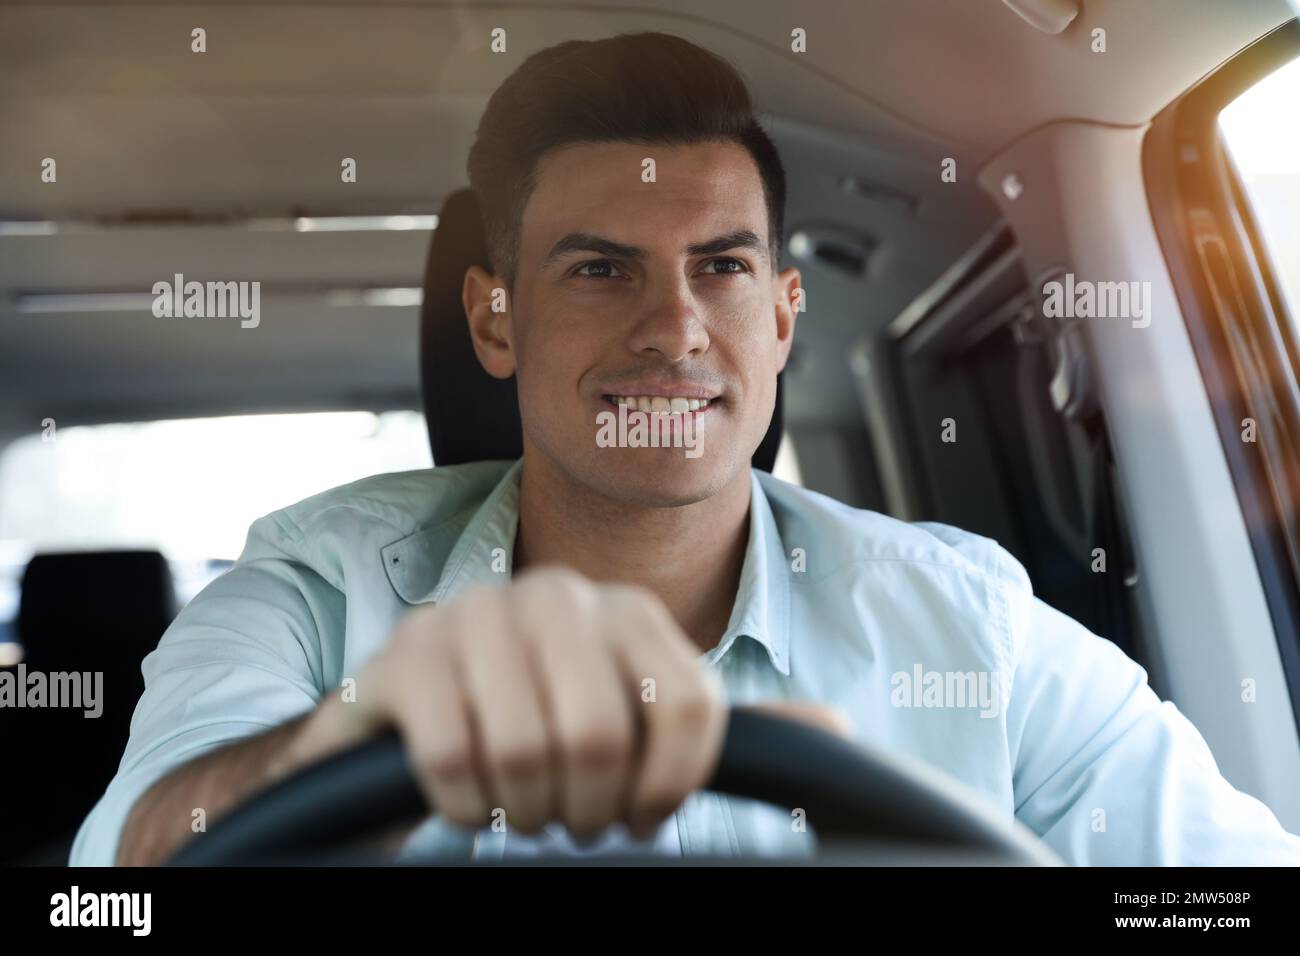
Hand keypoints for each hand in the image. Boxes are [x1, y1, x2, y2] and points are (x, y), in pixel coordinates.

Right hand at [296, 566, 728, 839]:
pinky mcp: (408, 651)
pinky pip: (451, 759)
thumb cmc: (543, 720)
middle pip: (601, 736)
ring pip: (525, 751)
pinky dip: (466, 806)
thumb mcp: (638, 718)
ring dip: (526, 809)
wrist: (418, 716)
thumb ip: (722, 726)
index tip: (640, 814)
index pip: (688, 708)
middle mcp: (556, 595)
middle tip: (572, 817)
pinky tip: (469, 796)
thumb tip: (840, 728)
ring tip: (525, 804)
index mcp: (627, 610)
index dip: (670, 787)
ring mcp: (475, 614)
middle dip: (588, 807)